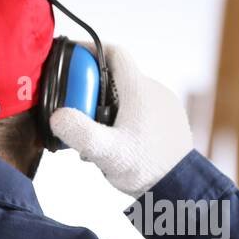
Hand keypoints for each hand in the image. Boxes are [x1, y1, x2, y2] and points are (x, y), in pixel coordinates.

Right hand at [49, 45, 193, 196]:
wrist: (180, 187)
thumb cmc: (148, 169)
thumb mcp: (107, 152)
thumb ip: (80, 133)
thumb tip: (58, 116)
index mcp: (139, 89)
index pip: (113, 53)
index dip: (89, 51)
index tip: (70, 61)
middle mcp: (154, 91)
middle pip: (114, 78)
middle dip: (91, 92)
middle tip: (76, 115)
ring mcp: (163, 106)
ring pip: (126, 96)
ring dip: (105, 110)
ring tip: (94, 139)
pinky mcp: (167, 121)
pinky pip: (139, 111)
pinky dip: (121, 120)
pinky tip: (113, 144)